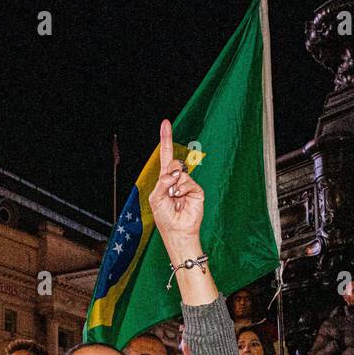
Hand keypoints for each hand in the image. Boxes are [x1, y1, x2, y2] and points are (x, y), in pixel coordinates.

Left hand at [149, 120, 204, 260]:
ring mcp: (187, 184)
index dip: (166, 140)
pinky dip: (182, 190)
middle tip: (170, 192)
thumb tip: (174, 174)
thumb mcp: (157, 198)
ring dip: (174, 187)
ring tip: (175, 200)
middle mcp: (177, 179)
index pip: (166, 156)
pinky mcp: (197, 191)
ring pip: (180, 173)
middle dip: (169, 175)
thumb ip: (163, 183)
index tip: (165, 123)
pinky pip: (188, 182)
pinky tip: (181, 200)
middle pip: (173, 163)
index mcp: (166, 179)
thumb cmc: (165, 217)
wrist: (178, 231)